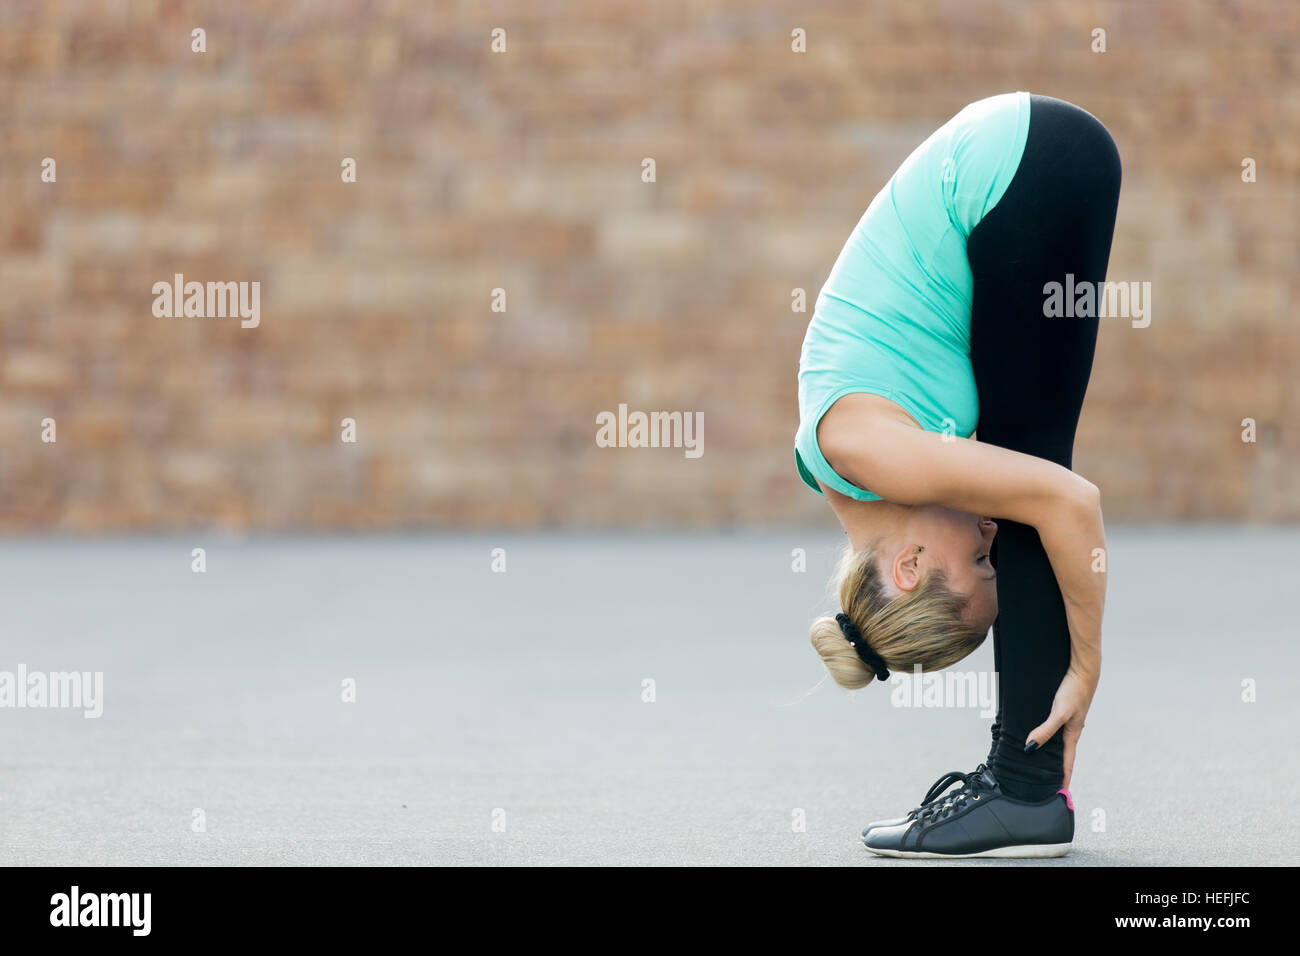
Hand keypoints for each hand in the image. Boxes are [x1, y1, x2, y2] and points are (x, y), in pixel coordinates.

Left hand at [1025, 668, 1097, 792]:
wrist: (1083, 670)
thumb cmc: (1074, 691)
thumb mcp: (1059, 713)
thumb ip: (1045, 730)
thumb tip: (1030, 748)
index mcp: (1072, 735)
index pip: (1067, 763)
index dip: (1063, 778)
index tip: (1060, 794)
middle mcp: (1069, 730)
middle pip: (1060, 754)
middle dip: (1054, 769)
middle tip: (1045, 782)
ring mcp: (1066, 720)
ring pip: (1055, 741)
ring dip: (1048, 752)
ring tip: (1037, 762)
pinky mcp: (1061, 710)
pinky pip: (1051, 727)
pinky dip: (1045, 735)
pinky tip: (1035, 734)